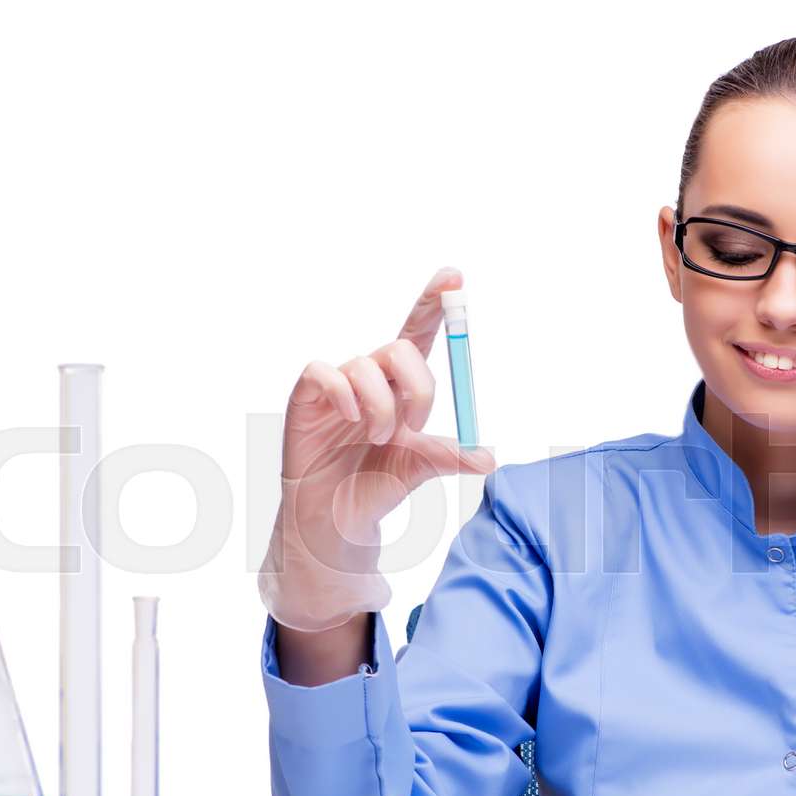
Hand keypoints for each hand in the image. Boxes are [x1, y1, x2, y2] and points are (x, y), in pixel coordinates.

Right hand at [258, 267, 497, 632]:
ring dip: (382, 408)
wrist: (337, 520)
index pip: (421, 331)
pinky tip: (349, 420)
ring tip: (378, 439)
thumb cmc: (375, 485)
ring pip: (366, 365)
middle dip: (418, 388)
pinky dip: (343, 394)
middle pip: (401, 347)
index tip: (455, 275)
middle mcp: (372, 376)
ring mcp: (339, 384)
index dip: (436, 302)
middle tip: (413, 427)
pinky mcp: (307, 396)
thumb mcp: (419, 467)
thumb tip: (488, 457)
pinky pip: (325, 372)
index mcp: (402, 384)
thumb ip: (449, 456)